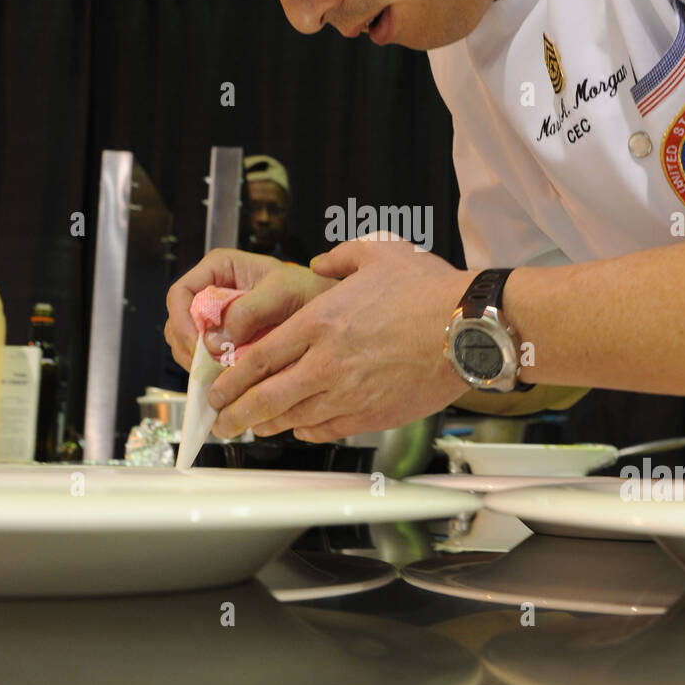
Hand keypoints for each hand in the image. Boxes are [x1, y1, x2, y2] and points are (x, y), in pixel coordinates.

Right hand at [164, 249, 337, 369]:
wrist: (328, 313)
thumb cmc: (308, 291)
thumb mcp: (281, 292)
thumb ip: (248, 311)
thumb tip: (213, 342)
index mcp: (218, 268)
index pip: (180, 293)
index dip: (182, 322)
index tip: (198, 347)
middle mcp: (211, 292)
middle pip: (179, 323)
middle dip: (189, 348)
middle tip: (208, 370)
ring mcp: (217, 319)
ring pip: (189, 345)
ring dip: (199, 364)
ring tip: (221, 377)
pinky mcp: (225, 342)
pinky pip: (206, 360)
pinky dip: (212, 373)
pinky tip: (228, 380)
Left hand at [204, 236, 472, 441]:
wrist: (468, 329)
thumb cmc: (428, 292)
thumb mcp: (377, 254)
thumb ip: (339, 257)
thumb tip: (321, 263)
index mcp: (319, 323)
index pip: (258, 358)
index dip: (231, 377)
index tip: (217, 387)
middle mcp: (326, 363)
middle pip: (264, 397)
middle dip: (234, 412)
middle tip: (219, 419)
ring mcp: (348, 394)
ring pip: (291, 418)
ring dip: (264, 425)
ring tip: (250, 427)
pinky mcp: (371, 415)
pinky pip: (325, 429)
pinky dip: (305, 431)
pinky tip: (298, 428)